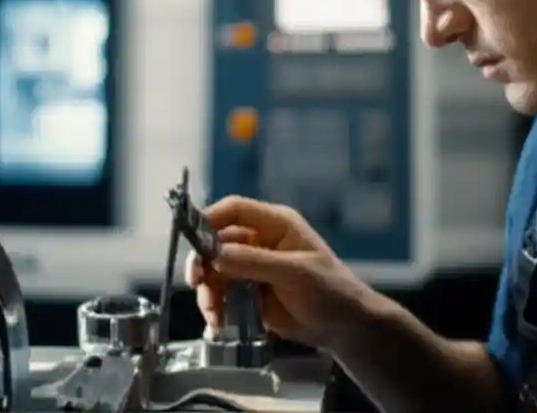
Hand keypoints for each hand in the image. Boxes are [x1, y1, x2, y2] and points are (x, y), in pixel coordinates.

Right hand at [184, 195, 378, 351]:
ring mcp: (252, 267)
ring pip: (215, 270)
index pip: (234, 209)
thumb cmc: (329, 290)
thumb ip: (255, 262)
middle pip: (217, 241)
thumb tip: (215, 255)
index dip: (210, 218)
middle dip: (204, 262)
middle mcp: (259, 241)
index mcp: (275, 224)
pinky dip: (215, 306)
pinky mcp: (249, 292)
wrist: (344, 327)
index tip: (192, 239)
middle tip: (197, 282)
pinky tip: (219, 321)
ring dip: (208, 290)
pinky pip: (222, 293)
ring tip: (214, 313)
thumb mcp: (295, 272)